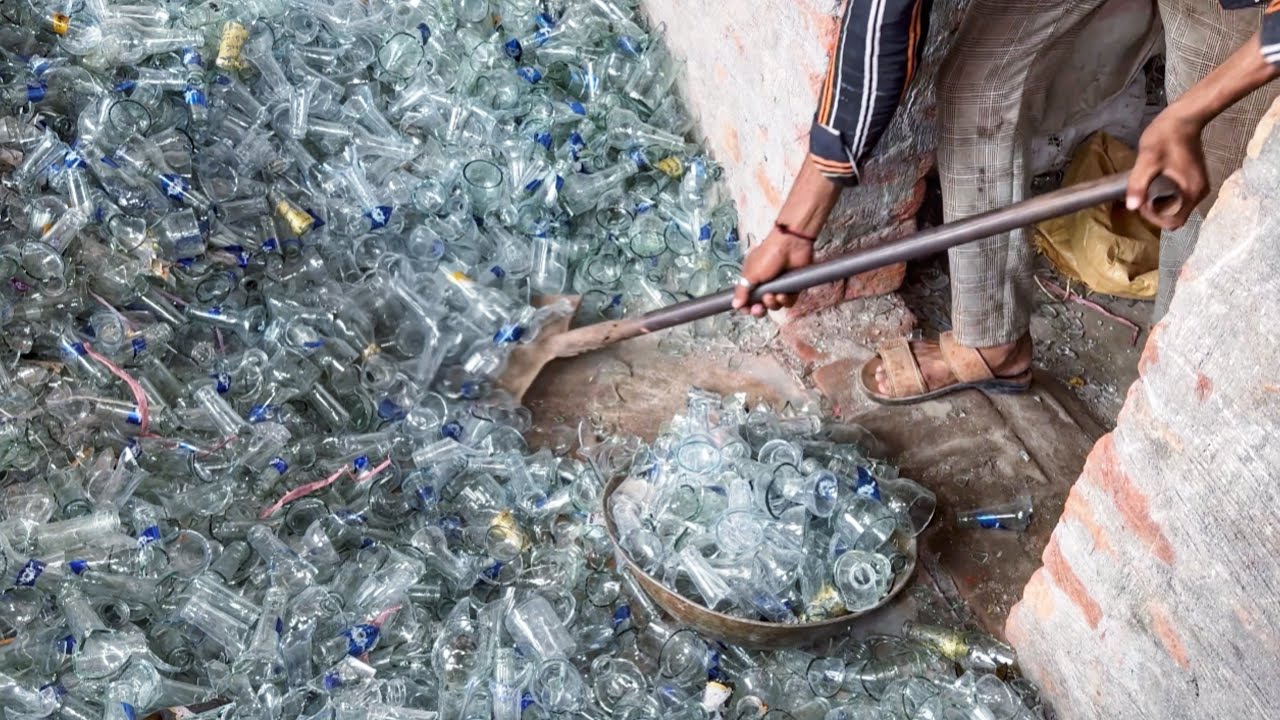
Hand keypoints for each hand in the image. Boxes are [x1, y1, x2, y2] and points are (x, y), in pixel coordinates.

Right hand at [731, 227, 814, 316]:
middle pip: (761, 305)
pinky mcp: (792, 287)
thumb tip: (735, 304)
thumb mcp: (750, 274)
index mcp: (752, 279)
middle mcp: (765, 284)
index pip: (747, 299)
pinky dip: (785, 300)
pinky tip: (783, 293)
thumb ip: (742, 291)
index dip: (747, 307)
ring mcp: (779, 286)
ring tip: (773, 294)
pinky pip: (788, 302)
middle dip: (760, 309)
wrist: (791, 245)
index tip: (748, 310)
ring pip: (775, 305)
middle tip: (760, 308)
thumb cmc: (769, 255)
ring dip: (772, 303)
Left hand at [1126, 108, 1207, 229]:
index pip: (1174, 221)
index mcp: (1192, 192)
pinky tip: (1153, 182)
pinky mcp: (1193, 180)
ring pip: (1175, 207)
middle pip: (1175, 216)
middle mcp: (1199, 193)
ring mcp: (1198, 186)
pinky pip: (1178, 197)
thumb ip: (1139, 183)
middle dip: (1154, 211)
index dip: (1154, 217)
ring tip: (1145, 188)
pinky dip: (1164, 195)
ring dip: (1158, 203)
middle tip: (1140, 195)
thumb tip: (1132, 206)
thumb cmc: (1166, 136)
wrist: (1184, 118)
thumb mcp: (1147, 160)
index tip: (1141, 202)